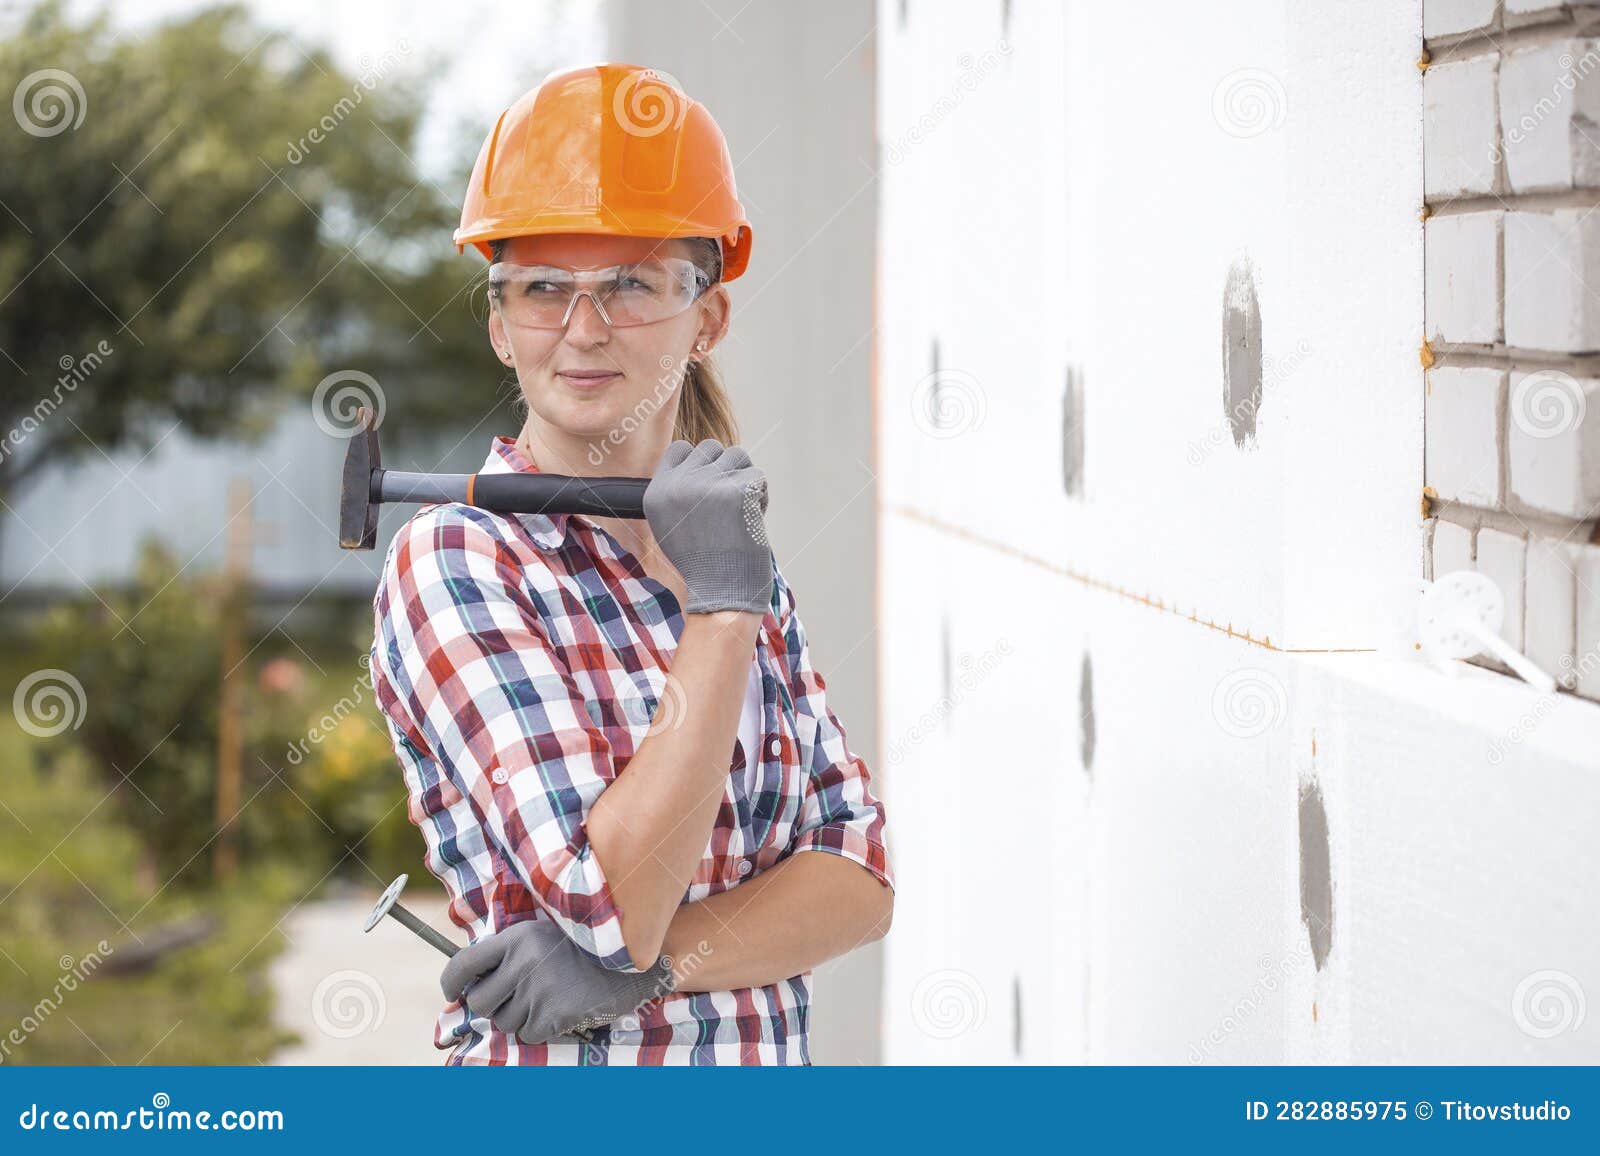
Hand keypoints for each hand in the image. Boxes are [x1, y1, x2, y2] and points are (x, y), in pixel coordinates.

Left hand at [439, 917, 676, 1044]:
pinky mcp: (553, 1013)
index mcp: (517, 938)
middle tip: (515, 1001)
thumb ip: (511, 954)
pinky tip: (562, 1011)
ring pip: (505, 1022)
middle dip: (493, 1007)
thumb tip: (472, 986)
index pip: (464, 963)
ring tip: (549, 1000)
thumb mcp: (545, 937)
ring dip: (522, 1018)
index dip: (452, 983)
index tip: (453, 994)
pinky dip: (543, 1030)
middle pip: (480, 1002)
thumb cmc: (587, 949)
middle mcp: (522, 962)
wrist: (632, 959)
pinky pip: (530, 1034)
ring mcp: (538, 989)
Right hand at [643, 438, 772, 614]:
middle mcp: (679, 484)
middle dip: (724, 469)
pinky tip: (751, 520)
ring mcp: (709, 485)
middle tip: (728, 503)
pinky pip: (757, 476)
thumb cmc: (702, 563)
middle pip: (711, 448)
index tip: (709, 489)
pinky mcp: (737, 490)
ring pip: (737, 455)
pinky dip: (760, 497)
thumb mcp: (671, 526)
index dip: (700, 464)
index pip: (681, 449)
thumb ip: (678, 491)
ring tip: (740, 510)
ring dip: (744, 479)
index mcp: (657, 492)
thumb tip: (702, 460)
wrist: (722, 592)